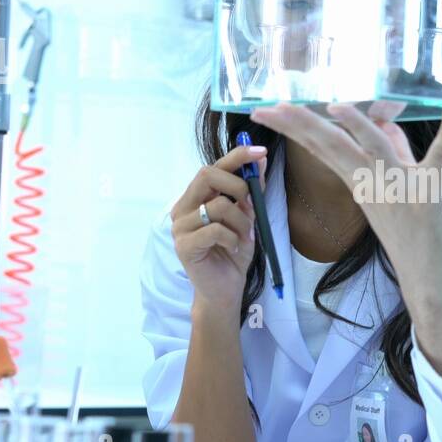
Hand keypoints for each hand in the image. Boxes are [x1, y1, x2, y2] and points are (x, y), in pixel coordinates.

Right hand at [170, 146, 267, 311]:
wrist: (225, 289)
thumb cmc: (234, 251)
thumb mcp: (249, 217)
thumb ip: (252, 190)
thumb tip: (260, 160)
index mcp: (197, 197)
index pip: (213, 166)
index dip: (237, 156)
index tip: (260, 151)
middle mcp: (183, 207)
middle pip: (207, 174)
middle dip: (238, 186)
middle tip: (252, 206)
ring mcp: (180, 226)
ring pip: (217, 204)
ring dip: (242, 221)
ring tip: (246, 237)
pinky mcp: (184, 245)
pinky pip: (215, 230)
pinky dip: (233, 239)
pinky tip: (235, 249)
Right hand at [251, 103, 441, 380]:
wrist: (431, 281)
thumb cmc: (415, 235)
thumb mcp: (398, 187)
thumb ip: (395, 152)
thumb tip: (388, 122)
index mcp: (362, 181)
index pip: (323, 147)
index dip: (296, 126)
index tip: (267, 109)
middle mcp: (375, 183)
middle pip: (334, 146)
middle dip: (303, 124)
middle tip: (271, 106)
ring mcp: (401, 188)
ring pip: (375, 149)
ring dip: (358, 126)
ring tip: (337, 106)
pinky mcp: (430, 195)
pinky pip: (439, 160)